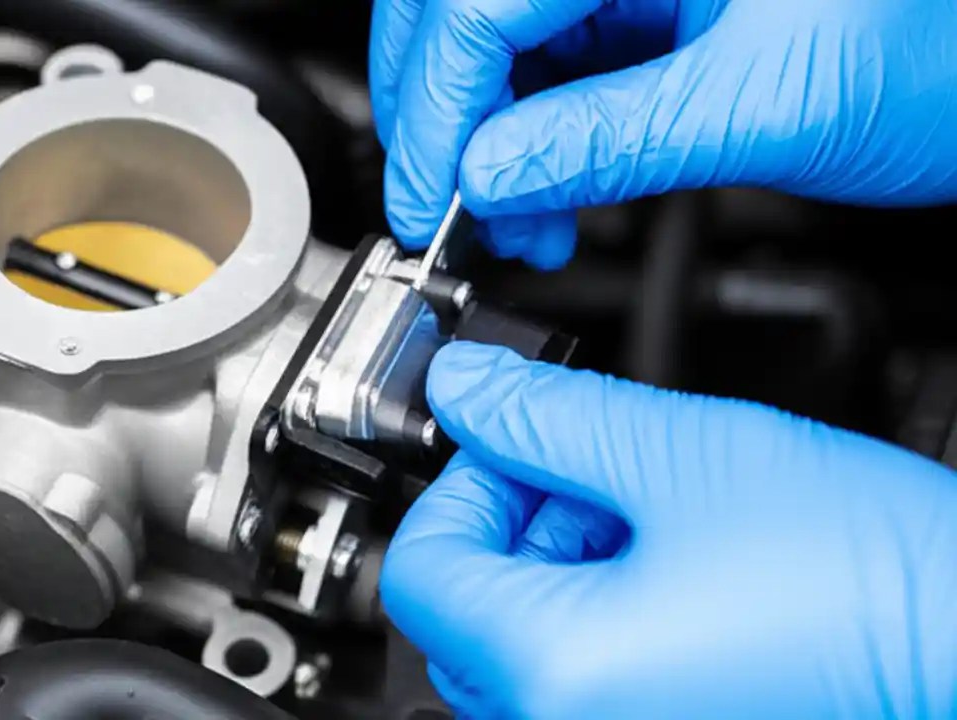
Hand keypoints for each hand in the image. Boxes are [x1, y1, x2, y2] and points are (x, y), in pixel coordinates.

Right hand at [371, 0, 956, 267]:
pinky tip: (550, 192)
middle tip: (450, 207)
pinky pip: (556, 62)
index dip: (438, 107)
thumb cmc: (948, 52)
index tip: (429, 197)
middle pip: (466, 11)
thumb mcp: (765, 107)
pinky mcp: (651, 5)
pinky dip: (535, 134)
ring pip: (503, 44)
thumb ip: (607, 141)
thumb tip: (487, 177)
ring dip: (489, 139)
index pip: (480, 4)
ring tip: (523, 220)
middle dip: (448, 118)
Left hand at [380, 342, 956, 718]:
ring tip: (653, 514)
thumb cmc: (870, 578)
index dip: (461, 485)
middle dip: (514, 520)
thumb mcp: (684, 456)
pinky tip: (669, 565)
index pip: (420, 568)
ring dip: (558, 561)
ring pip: (519, 644)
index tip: (514, 442)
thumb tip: (468, 390)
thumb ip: (546, 417)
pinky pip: (576, 680)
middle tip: (592, 471)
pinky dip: (595, 612)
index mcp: (556, 672)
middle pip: (465, 608)